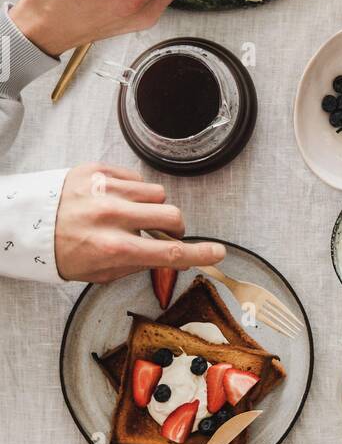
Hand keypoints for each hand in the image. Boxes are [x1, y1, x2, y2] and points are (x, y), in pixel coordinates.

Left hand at [54, 164, 225, 282]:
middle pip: (172, 214)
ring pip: (156, 193)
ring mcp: (104, 189)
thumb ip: (135, 264)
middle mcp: (111, 216)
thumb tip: (164, 255)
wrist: (22, 226)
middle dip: (176, 226)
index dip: (200, 254)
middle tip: (166, 232)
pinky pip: (134, 177)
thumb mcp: (97, 273)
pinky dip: (134, 191)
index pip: (170, 251)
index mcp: (113, 248)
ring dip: (153, 207)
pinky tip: (118, 201)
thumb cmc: (58, 253)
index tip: (217, 253)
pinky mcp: (95, 170)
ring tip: (133, 215)